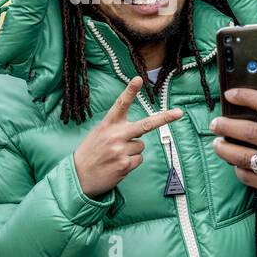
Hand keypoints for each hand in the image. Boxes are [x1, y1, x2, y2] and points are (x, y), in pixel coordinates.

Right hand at [73, 76, 182, 198]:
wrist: (77, 177)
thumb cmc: (91, 153)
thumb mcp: (98, 135)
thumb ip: (117, 129)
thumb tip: (140, 133)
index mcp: (107, 125)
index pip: (120, 105)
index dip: (130, 91)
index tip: (138, 79)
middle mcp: (115, 135)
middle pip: (145, 124)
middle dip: (164, 119)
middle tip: (179, 113)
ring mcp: (120, 150)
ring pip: (141, 146)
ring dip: (132, 151)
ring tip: (115, 156)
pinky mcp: (124, 164)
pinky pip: (139, 159)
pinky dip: (131, 162)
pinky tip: (117, 165)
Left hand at [210, 88, 256, 207]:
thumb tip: (249, 112)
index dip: (245, 96)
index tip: (230, 94)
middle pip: (248, 132)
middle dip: (225, 126)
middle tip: (216, 124)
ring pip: (242, 157)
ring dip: (224, 149)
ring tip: (218, 144)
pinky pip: (248, 177)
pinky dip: (238, 168)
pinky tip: (238, 163)